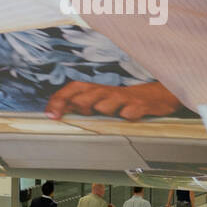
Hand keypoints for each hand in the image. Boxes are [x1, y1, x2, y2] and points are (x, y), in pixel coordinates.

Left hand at [45, 81, 182, 120]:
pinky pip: (131, 111)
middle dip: (79, 105)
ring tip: (107, 114)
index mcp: (95, 90)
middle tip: (81, 113)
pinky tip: (129, 116)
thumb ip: (79, 105)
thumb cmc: (122, 100)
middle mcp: (107, 92)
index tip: (51, 115)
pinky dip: (128, 114)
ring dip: (102, 110)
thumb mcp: (100, 100)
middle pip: (85, 96)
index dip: (59, 100)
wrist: (155, 96)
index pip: (72, 89)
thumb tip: (56, 113)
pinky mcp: (140, 105)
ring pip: (106, 104)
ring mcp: (124, 98)